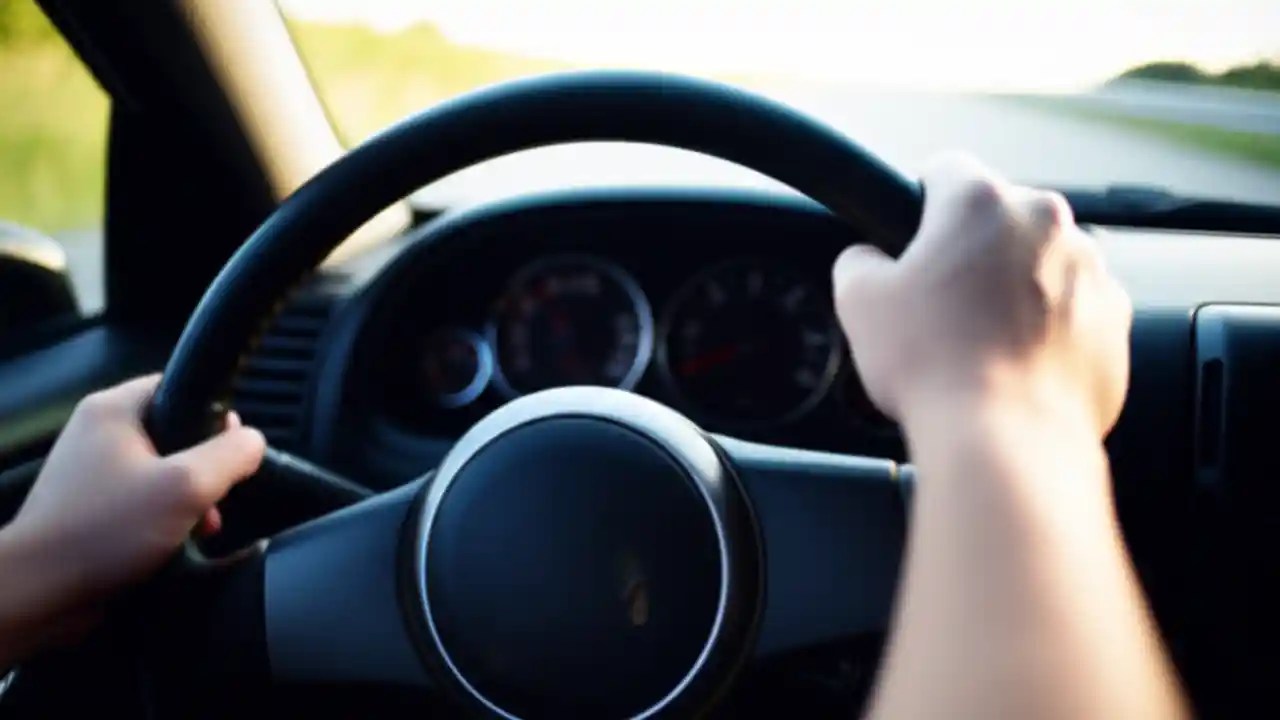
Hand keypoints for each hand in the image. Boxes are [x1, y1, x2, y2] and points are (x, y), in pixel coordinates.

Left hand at [0, 375, 264, 658]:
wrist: (39, 593)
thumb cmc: (106, 531)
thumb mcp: (188, 485)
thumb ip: (232, 456)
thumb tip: (254, 443)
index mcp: (114, 410)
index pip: (180, 387)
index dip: (216, 416)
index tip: (232, 450)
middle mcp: (98, 433)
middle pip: (176, 433)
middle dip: (206, 469)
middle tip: (216, 496)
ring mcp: (90, 473)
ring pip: (162, 472)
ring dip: (189, 500)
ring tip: (200, 528)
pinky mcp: (90, 510)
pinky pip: (143, 502)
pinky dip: (165, 520)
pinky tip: (175, 545)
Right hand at [832, 154, 1131, 437]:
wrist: (1006, 439)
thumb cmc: (934, 366)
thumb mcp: (858, 302)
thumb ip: (858, 261)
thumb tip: (868, 260)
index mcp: (980, 202)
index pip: (944, 168)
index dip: (919, 202)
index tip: (912, 235)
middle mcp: (1046, 221)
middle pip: (999, 216)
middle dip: (972, 249)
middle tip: (941, 301)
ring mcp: (1091, 269)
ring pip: (1041, 260)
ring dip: (1014, 285)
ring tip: (979, 339)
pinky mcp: (1116, 319)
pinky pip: (1075, 307)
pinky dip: (1049, 325)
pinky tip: (1015, 362)